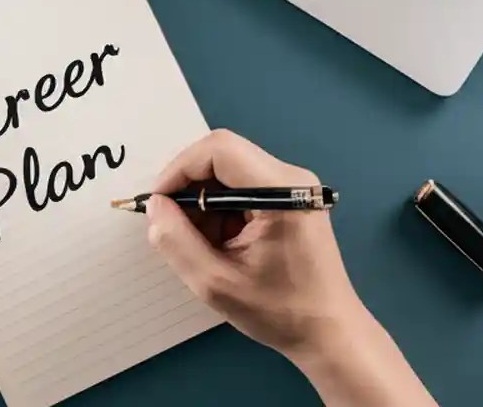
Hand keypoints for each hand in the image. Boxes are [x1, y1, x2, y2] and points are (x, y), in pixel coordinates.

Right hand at [146, 130, 433, 405]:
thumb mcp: (215, 282)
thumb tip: (153, 206)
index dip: (179, 169)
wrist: (329, 332)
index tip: (158, 203)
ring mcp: (293, 187)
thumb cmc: (280, 311)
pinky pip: (241, 189)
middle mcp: (291, 177)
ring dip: (204, 205)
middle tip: (175, 229)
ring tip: (203, 247)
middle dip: (189, 190)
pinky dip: (220, 212)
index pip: (219, 149)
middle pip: (222, 158)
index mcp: (282, 190)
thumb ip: (176, 241)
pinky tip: (221, 246)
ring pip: (228, 174)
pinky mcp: (289, 200)